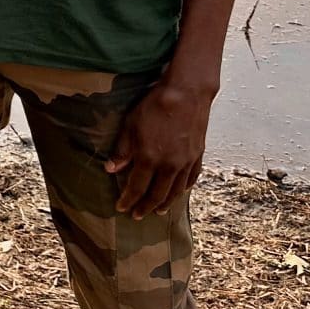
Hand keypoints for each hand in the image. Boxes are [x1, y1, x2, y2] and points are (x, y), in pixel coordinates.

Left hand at [107, 70, 216, 218]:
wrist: (186, 93)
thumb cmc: (154, 106)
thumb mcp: (131, 126)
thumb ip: (122, 150)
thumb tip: (111, 169)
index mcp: (150, 159)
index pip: (137, 187)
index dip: (128, 200)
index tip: (121, 207)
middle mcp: (169, 165)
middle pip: (157, 194)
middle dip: (145, 206)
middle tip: (137, 215)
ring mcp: (186, 161)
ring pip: (176, 190)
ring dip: (166, 202)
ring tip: (157, 210)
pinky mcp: (198, 154)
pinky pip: (191, 178)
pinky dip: (184, 188)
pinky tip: (180, 191)